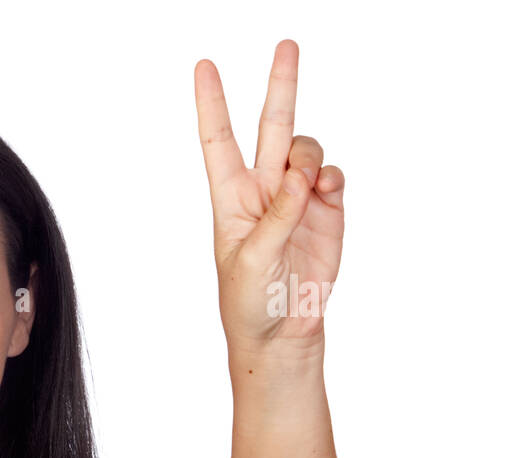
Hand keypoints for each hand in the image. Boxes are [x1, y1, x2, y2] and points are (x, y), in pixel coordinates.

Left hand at [194, 40, 343, 359]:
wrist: (283, 333)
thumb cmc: (250, 302)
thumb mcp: (251, 261)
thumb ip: (277, 216)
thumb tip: (302, 175)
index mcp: (230, 198)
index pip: (218, 141)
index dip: (211, 103)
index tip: (204, 66)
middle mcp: (263, 190)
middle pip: (272, 127)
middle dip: (280, 85)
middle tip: (287, 44)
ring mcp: (297, 198)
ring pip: (307, 150)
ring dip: (310, 157)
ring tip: (307, 185)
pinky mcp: (326, 212)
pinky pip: (333, 176)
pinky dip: (332, 177)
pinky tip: (325, 191)